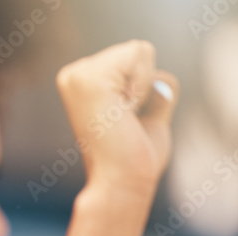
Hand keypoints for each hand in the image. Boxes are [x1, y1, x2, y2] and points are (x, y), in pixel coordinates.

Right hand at [56, 40, 178, 199]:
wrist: (121, 183)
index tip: (124, 120)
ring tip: (122, 117)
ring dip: (144, 87)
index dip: (144, 89)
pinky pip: (139, 54)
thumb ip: (154, 97)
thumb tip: (163, 85)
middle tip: (124, 121)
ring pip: (139, 51)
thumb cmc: (133, 160)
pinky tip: (122, 112)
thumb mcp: (148, 119)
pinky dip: (142, 85)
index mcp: (81, 83)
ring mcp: (78, 75)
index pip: (134, 58)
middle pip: (138, 50)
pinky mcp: (89, 78)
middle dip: (146, 85)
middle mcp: (73, 75)